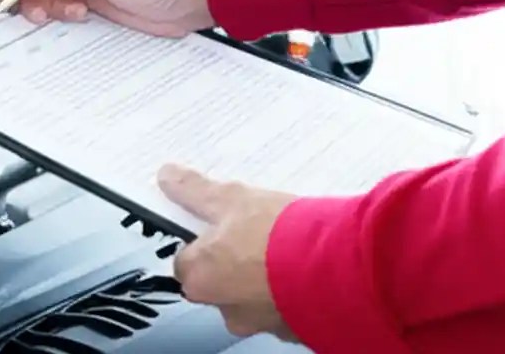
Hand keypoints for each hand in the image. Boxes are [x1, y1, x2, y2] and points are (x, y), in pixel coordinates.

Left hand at [157, 163, 299, 340]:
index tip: (218, 222)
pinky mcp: (294, 328)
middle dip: (235, 257)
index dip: (201, 238)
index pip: (185, 260)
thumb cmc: (277, 236)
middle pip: (219, 280)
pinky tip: (305, 264)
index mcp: (200, 279)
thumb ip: (195, 190)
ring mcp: (260, 321)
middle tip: (255, 230)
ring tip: (286, 245)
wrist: (336, 267)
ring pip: (254, 294)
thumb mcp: (230, 199)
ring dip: (264, 275)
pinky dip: (291, 288)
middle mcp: (224, 308)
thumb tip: (168, 177)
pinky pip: (286, 304)